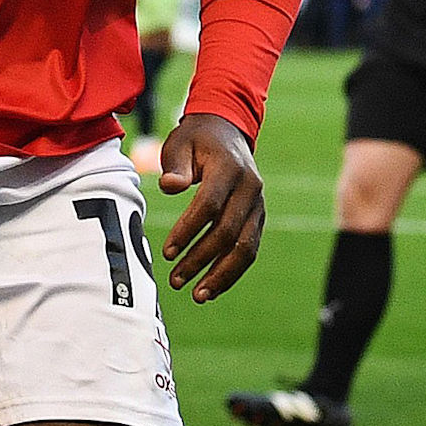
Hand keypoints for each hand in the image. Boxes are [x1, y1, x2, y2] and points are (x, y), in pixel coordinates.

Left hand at [152, 110, 263, 300]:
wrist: (227, 130)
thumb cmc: (196, 140)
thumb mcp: (180, 143)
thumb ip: (175, 166)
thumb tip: (169, 187)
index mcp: (230, 168)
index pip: (210, 205)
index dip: (188, 230)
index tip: (168, 252)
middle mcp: (250, 189)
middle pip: (229, 232)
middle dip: (201, 259)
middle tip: (176, 280)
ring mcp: (258, 205)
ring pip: (245, 247)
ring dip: (222, 275)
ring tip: (197, 295)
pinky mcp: (257, 218)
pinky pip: (249, 249)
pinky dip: (231, 271)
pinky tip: (211, 288)